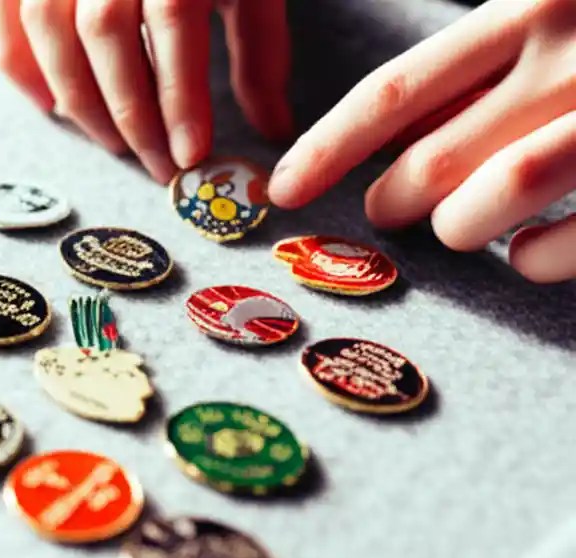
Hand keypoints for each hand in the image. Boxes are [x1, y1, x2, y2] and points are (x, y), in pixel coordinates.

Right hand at [0, 0, 293, 183]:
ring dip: (78, 98)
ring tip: (113, 142)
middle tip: (157, 165)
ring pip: (48, 25)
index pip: (174, 19)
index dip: (180, 94)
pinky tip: (53, 107)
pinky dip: (20, 68)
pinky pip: (2, 17)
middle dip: (130, 111)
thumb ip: (258, 51)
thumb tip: (269, 129)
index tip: (189, 152)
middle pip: (104, 29)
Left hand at [269, 0, 575, 282]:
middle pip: (434, 159)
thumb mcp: (550, 20)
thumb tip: (386, 138)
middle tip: (387, 208)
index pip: (396, 91)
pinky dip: (534, 260)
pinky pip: (566, 243)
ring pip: (496, 197)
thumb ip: (481, 65)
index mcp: (531, 7)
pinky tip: (528, 252)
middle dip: (393, 200)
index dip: (328, 149)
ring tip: (461, 224)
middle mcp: (572, 57)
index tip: (283, 189)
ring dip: (460, 226)